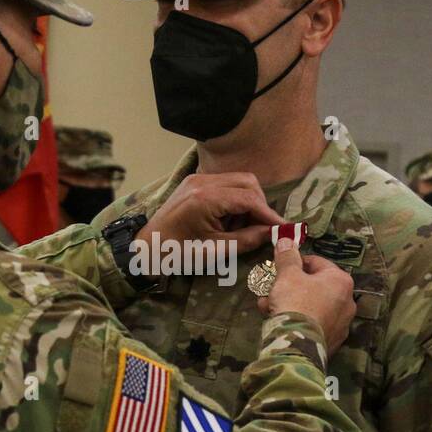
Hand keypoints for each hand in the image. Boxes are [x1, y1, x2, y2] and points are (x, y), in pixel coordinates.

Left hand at [138, 173, 284, 257]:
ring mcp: (198, 179)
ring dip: (248, 202)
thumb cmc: (177, 253)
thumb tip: (275, 233)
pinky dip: (235, 200)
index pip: (249, 199)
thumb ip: (247, 240)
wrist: (147, 247)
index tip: (285, 228)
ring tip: (241, 227)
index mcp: (205, 198)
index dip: (270, 214)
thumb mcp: (215, 251)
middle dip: (260, 206)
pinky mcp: (195, 182)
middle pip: (247, 183)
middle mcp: (202, 181)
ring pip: (239, 181)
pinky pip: (226, 184)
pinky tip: (229, 221)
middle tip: (262, 229)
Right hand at [258, 238, 355, 355]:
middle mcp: (347, 301)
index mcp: (341, 280)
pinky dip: (298, 321)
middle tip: (272, 289)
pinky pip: (312, 324)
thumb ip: (287, 256)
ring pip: (312, 307)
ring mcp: (342, 324)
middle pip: (314, 286)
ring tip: (267, 306)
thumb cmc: (295, 301)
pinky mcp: (332, 342)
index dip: (295, 263)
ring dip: (290, 303)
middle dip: (290, 287)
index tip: (280, 268)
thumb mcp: (287, 275)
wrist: (297, 344)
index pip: (317, 262)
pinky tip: (279, 322)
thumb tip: (286, 240)